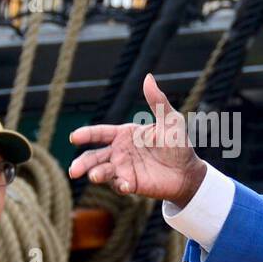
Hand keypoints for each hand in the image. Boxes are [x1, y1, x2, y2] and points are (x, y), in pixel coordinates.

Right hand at [68, 74, 206, 208]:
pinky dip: (119, 185)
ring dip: (96, 174)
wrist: (188, 171)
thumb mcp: (170, 120)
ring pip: (102, 171)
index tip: (74, 137)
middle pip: (94, 156)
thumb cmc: (178, 143)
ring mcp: (123, 169)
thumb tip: (148, 77)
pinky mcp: (131, 184)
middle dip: (82, 162)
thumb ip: (157, 101)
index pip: (100, 133)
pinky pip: (119, 185)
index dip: (86, 134)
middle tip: (74, 170)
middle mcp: (119, 152)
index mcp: (124, 134)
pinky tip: (125, 185)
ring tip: (94, 176)